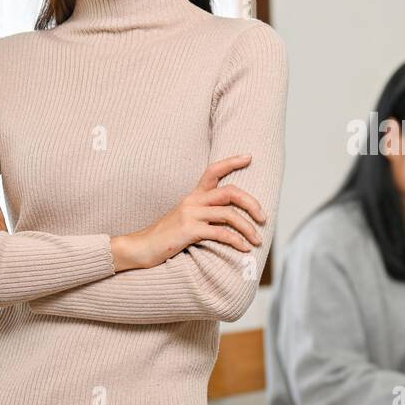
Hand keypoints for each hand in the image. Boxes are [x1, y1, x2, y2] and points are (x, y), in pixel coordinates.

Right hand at [111, 154, 265, 271]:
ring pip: (229, 214)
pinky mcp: (188, 230)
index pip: (213, 171)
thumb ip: (205, 214)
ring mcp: (190, 214)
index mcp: (193, 196)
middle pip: (230, 191)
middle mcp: (193, 201)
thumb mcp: (186, 219)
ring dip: (248, 228)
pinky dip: (235, 240)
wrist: (140, 248)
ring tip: (257, 240)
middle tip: (264, 217)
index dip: (232, 162)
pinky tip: (243, 248)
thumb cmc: (167, 236)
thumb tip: (231, 219)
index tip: (249, 157)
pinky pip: (220, 232)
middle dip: (251, 203)